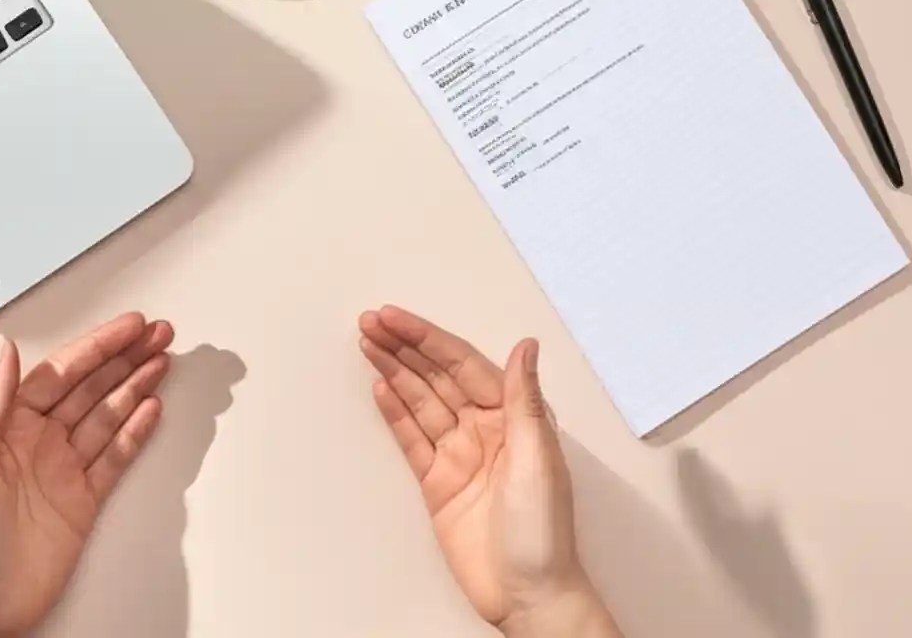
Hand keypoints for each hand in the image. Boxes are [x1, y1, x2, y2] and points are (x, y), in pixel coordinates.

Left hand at [0, 313, 174, 637]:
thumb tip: (5, 347)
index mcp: (8, 424)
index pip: (62, 371)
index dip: (98, 345)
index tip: (128, 326)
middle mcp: (38, 442)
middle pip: (92, 386)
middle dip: (126, 357)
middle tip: (158, 334)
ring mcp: (63, 469)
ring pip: (108, 415)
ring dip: (135, 386)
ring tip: (162, 362)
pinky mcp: (83, 499)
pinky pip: (115, 455)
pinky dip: (135, 431)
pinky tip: (151, 410)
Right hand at [359, 306, 619, 636]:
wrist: (527, 593)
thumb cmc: (544, 533)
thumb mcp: (538, 458)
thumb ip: (524, 400)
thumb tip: (525, 346)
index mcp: (514, 417)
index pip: (463, 365)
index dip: (428, 338)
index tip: (397, 318)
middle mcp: (485, 429)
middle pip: (436, 376)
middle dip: (404, 347)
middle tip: (371, 322)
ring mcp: (459, 454)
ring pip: (420, 401)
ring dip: (394, 370)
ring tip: (367, 343)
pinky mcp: (438, 482)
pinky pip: (411, 438)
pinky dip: (395, 412)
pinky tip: (380, 387)